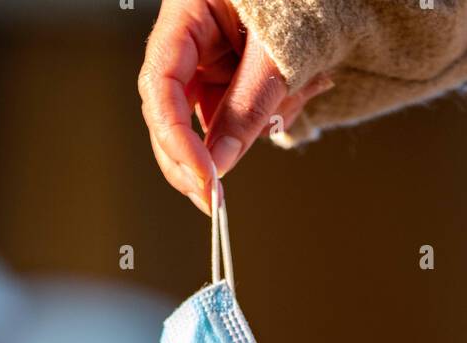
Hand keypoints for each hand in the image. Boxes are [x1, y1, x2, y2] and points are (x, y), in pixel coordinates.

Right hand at [139, 0, 331, 212]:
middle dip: (196, 159)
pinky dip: (270, 118)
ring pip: (209, 125)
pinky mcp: (230, 81)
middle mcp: (189, 44)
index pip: (161, 84)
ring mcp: (208, 65)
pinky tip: (305, 86)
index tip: (203, 177)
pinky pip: (238, 120)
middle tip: (216, 200)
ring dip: (255, 127)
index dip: (175, 137)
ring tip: (306, 86)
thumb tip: (221, 165)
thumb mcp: (280, 49)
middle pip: (168, 114)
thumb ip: (248, 105)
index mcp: (187, 16)